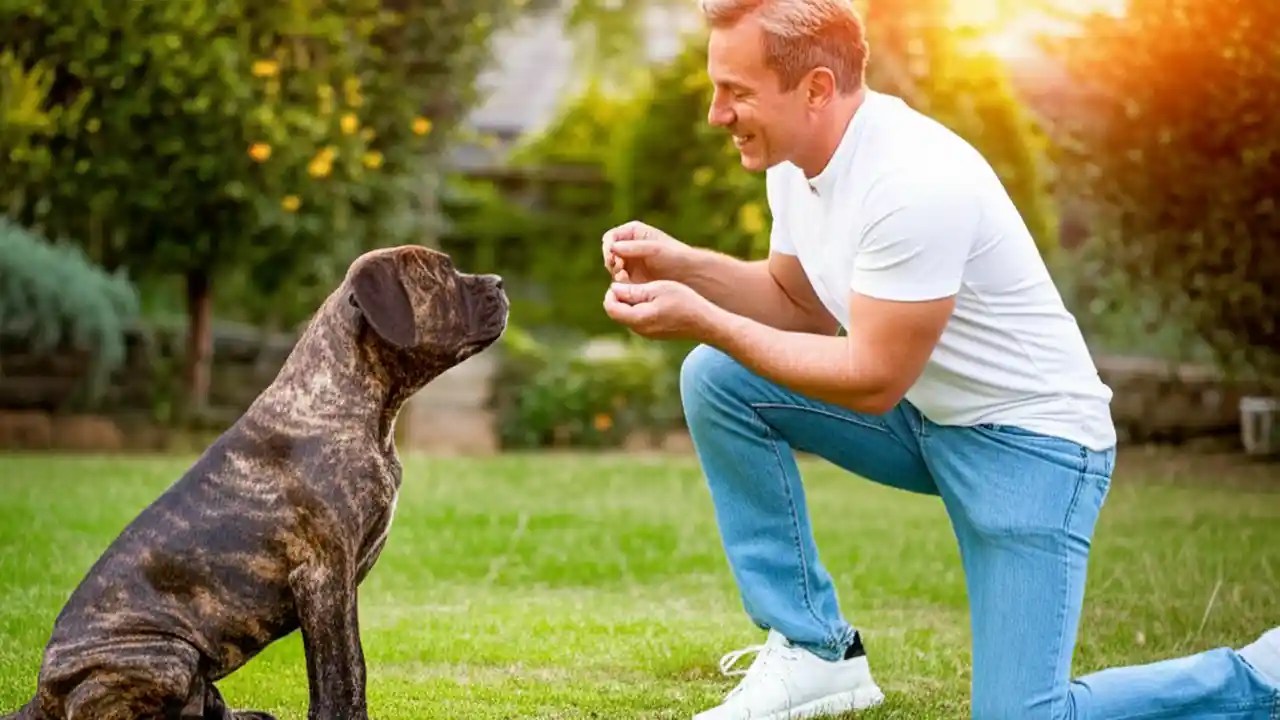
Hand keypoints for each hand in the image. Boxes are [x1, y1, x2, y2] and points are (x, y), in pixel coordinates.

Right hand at [601, 220, 689, 283]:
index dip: (608, 248)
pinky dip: (621, 283)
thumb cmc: (674, 257)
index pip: (610, 238)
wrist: (689, 274)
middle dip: (611, 262)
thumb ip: (634, 247)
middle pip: (608, 253)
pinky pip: (619, 280)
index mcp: (633, 232)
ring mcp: (629, 262)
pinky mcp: (632, 277)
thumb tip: (613, 248)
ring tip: (624, 278)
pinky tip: (629, 285)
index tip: (613, 259)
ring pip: (612, 268)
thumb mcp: (655, 249)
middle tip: (620, 270)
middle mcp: (628, 246)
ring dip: (615, 273)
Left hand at [603, 280, 722, 340]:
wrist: (705, 322)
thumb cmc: (684, 301)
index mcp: (638, 319)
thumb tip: (613, 287)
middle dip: (619, 296)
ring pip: (628, 316)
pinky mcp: (655, 334)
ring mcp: (647, 334)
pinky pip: (639, 320)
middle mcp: (639, 330)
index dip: (611, 291)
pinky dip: (639, 308)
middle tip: (630, 279)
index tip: (622, 277)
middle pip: (617, 312)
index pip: (611, 307)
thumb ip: (633, 290)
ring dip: (629, 302)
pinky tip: (652, 297)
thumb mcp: (658, 289)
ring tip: (643, 287)